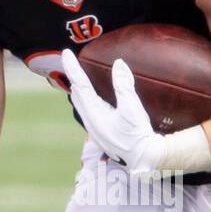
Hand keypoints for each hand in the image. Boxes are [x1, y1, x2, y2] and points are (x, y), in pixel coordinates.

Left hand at [61, 49, 165, 177]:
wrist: (144, 158)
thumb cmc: (138, 134)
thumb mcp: (132, 108)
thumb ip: (124, 85)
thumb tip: (119, 64)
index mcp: (94, 114)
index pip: (80, 85)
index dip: (72, 67)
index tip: (66, 53)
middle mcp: (90, 121)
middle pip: (76, 94)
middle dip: (72, 76)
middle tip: (71, 61)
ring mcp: (95, 128)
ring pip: (80, 104)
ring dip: (78, 89)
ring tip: (78, 76)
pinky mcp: (101, 132)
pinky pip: (87, 110)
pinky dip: (86, 99)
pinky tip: (93, 98)